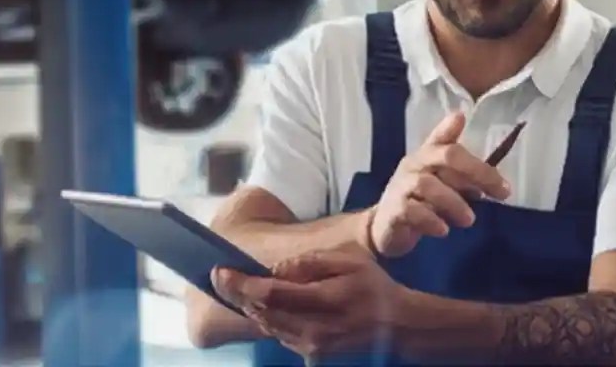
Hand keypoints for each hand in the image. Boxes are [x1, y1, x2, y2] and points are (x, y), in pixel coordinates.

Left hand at [213, 245, 405, 360]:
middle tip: (221, 276)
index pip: (272, 294)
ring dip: (250, 307)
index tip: (220, 271)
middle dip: (238, 294)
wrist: (396, 326)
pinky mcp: (311, 354)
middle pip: (263, 313)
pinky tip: (265, 303)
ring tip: (240, 286)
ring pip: (268, 326)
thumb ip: (310, 263)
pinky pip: (279, 334)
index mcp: (326, 301)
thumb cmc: (372, 286)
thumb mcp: (348, 261)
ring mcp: (311, 346)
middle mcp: (314, 329)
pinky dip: (267, 318)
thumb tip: (275, 270)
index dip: (241, 284)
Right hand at [368, 112, 510, 257]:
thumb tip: (463, 119)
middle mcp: (413, 165)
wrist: (384, 227)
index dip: (475, 155)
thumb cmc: (416, 198)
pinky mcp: (393, 211)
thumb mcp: (438, 177)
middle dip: (476, 173)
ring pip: (427, 185)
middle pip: (445, 156)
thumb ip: (455, 159)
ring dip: (453, 202)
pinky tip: (443, 230)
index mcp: (426, 155)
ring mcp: (400, 187)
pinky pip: (411, 210)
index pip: (451, 145)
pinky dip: (430, 220)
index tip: (498, 173)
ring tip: (469, 219)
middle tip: (499, 194)